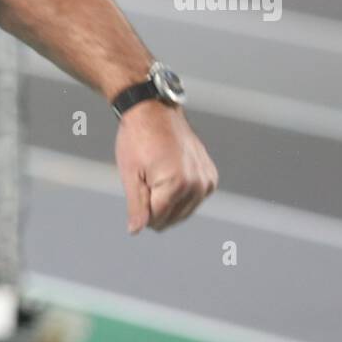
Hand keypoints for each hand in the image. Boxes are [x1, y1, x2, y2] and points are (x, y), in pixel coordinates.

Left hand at [114, 101, 217, 233]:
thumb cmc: (137, 140)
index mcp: (176, 184)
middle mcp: (197, 184)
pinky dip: (179, 197)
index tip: (137, 188)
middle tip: (145, 181)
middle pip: (172, 218)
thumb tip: (136, 230)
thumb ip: (137, 205)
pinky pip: (193, 201)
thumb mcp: (130, 175)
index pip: (157, 219)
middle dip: (154, 208)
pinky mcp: (210, 177)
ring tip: (156, 177)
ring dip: (167, 204)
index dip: (141, 210)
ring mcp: (207, 181)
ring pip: (184, 213)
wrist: (154, 111)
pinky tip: (168, 178)